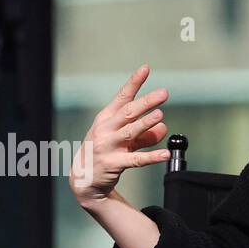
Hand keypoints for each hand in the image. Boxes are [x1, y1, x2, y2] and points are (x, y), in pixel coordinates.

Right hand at [69, 64, 169, 208]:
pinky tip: (164, 154)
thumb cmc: (104, 153)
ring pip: (130, 132)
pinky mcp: (113, 163)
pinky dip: (151, 157)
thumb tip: (163, 128)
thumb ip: (143, 133)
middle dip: (146, 102)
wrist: (84, 178)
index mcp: (106, 118)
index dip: (134, 82)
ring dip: (145, 123)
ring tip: (160, 115)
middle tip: (163, 93)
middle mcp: (105, 129)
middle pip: (128, 112)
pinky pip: (135, 159)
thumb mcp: (122, 139)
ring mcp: (108, 146)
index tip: (146, 69)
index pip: (122, 97)